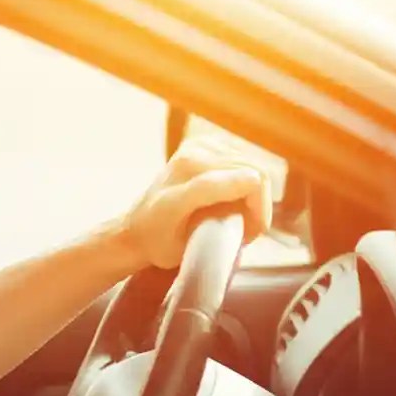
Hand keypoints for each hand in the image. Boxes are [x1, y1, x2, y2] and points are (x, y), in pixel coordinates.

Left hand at [119, 139, 272, 269]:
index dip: (256, 206)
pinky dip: (247, 181)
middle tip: (247, 231)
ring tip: (239, 218)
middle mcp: (184, 163)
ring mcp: (195, 147)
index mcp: (174, 197)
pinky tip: (234, 198)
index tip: (254, 232)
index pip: (225, 183)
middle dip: (260, 205)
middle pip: (252, 172)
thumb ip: (214, 239)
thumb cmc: (161, 244)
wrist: (135, 226)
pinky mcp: (204, 142)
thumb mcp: (185, 252)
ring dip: (255, 195)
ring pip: (254, 166)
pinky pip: (245, 160)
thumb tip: (247, 225)